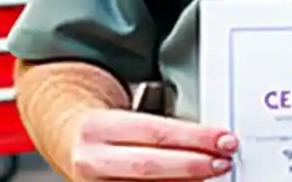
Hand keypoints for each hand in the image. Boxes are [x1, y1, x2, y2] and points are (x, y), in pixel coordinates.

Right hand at [70, 108, 238, 179]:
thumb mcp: (126, 116)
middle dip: (193, 165)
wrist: (67, 139)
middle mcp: (92, 158)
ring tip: (210, 174)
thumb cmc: (106, 127)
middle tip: (222, 161)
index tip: (224, 139)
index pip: (155, 131)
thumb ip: (163, 129)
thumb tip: (209, 141)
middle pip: (150, 164)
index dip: (195, 137)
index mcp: (99, 127)